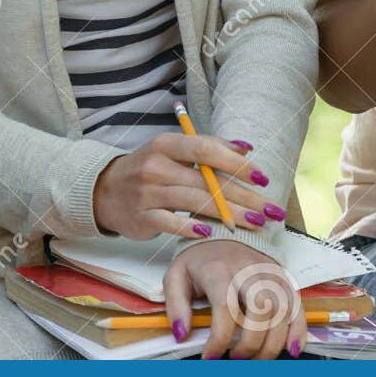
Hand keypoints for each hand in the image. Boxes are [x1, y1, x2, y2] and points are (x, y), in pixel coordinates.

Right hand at [92, 134, 284, 239]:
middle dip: (243, 196)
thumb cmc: (150, 169)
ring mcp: (147, 192)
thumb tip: (245, 148)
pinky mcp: (142, 217)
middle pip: (206, 181)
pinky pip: (171, 223)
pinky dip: (191, 227)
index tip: (262, 177)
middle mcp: (156, 165)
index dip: (235, 162)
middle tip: (270, 209)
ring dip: (228, 214)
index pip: (205, 149)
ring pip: (194, 202)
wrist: (105, 191)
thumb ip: (206, 148)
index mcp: (166, 144)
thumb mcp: (172, 151)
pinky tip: (211, 232)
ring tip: (255, 223)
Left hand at [164, 240, 304, 359]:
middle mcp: (247, 269)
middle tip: (238, 359)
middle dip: (252, 343)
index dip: (219, 338)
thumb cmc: (199, 260)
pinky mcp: (282, 278)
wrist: (222, 232)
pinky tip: (292, 349)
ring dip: (274, 342)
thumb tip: (182, 334)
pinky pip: (297, 305)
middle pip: (261, 309)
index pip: (224, 307)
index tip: (210, 358)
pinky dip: (298, 330)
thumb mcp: (176, 276)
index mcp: (217, 269)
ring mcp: (268, 273)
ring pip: (282, 310)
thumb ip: (175, 306)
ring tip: (259, 360)